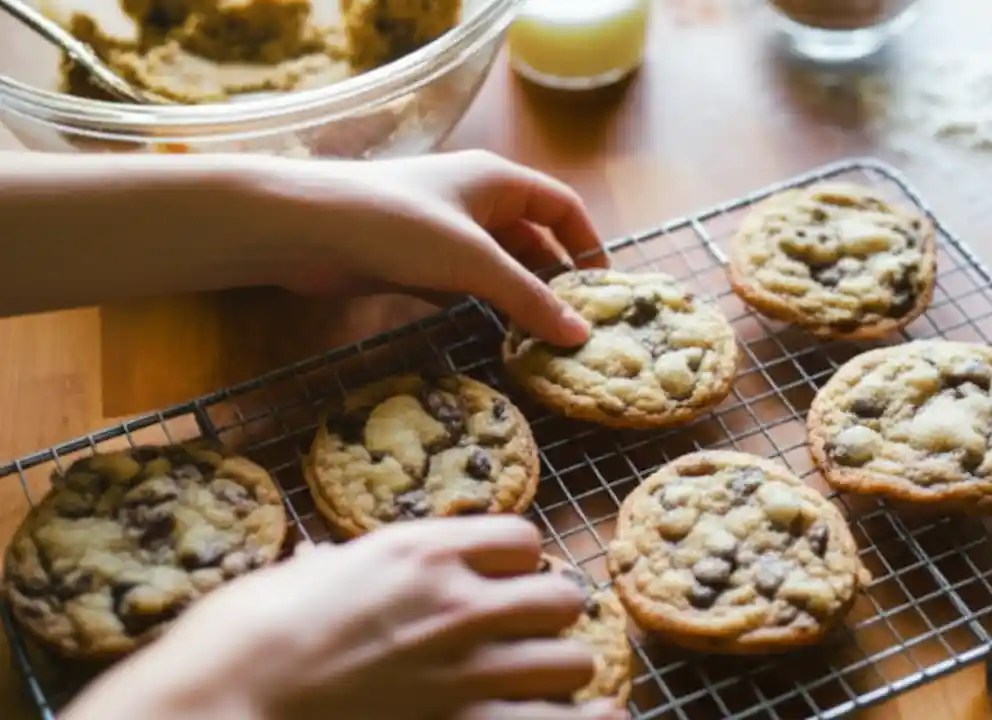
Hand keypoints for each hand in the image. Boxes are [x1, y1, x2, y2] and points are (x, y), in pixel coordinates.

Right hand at [62, 516, 623, 719]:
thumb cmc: (246, 633)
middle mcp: (459, 603)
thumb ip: (353, 564)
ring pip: (573, 660)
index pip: (522, 538)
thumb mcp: (307, 571)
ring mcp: (466, 670)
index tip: (501, 578)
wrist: (225, 699)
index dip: (517, 561)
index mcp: (421, 550)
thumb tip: (342, 561)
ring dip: (559, 669)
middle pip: (562, 597)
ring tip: (533, 678)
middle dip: (548, 613)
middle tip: (522, 631)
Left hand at [274, 151, 608, 346]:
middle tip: (578, 325)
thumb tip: (581, 335)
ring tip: (545, 340)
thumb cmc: (397, 225)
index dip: (588, 242)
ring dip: (519, 298)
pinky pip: (465, 284)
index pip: (561, 206)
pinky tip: (497, 338)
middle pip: (533, 239)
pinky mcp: (415, 262)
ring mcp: (444, 232)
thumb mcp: (474, 261)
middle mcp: (476, 200)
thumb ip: (529, 299)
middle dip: (555, 279)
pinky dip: (484, 306)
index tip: (604, 289)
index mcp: (498, 181)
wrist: (305, 228)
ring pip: (498, 265)